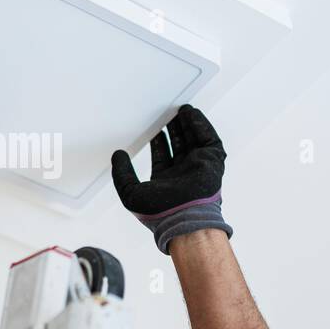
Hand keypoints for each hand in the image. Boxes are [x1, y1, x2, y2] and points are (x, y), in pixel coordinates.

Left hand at [111, 103, 232, 253]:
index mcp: (166, 182)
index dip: (158, 142)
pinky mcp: (212, 162)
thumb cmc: (160, 213)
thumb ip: (122, 173)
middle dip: (174, 130)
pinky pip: (209, 139)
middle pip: (179, 146)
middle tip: (168, 114)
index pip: (162, 157)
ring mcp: (199, 168)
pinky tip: (192, 115)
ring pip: (194, 140)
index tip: (154, 129)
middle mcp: (183, 174)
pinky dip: (201, 126)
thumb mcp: (130, 192)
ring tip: (182, 110)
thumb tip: (117, 155)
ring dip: (188, 124)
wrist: (184, 218)